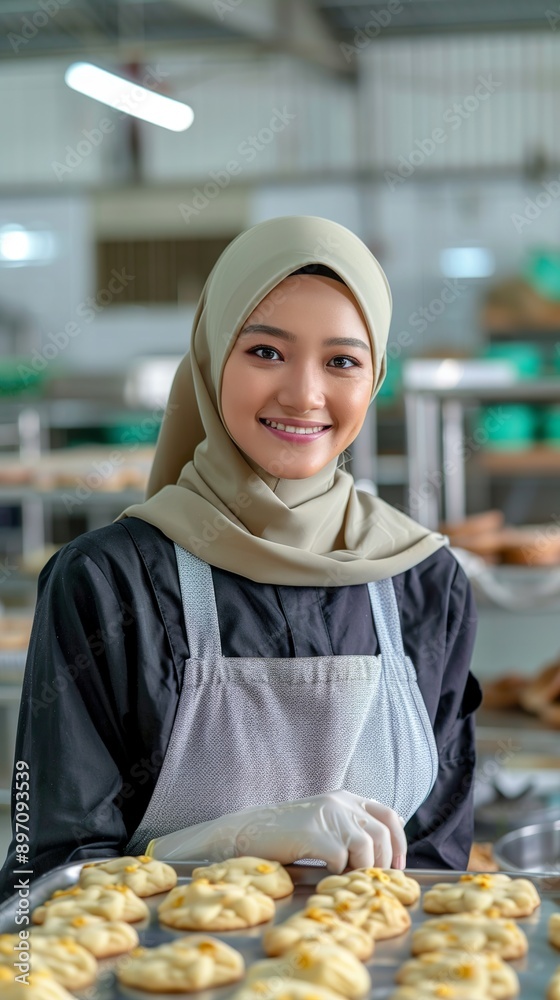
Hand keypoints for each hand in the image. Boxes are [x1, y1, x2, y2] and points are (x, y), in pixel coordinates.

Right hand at [148, 789, 406, 873]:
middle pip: (381, 834)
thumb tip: (387, 848)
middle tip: (368, 881)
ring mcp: (326, 815)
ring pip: (365, 847)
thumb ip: (351, 827)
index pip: (388, 816)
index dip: (399, 843)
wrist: (247, 832)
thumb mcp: (324, 821)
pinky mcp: (311, 832)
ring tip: (344, 877)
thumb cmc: (286, 834)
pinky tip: (324, 873)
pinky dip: (337, 871)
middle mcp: (340, 802)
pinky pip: (339, 858)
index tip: (396, 867)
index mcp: (346, 797)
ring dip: (360, 868)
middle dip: (381, 864)